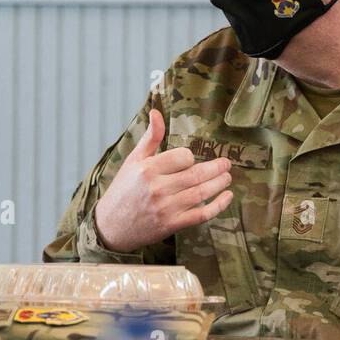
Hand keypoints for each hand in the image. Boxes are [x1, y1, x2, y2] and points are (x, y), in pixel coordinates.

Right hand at [93, 109, 233, 252]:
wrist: (111, 226)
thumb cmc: (123, 190)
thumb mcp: (133, 161)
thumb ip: (150, 138)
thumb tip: (156, 112)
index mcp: (147, 169)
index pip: (182, 157)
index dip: (191, 157)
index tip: (191, 159)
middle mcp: (157, 188)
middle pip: (196, 175)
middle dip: (217, 168)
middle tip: (226, 164)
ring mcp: (166, 208)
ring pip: (201, 193)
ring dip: (220, 184)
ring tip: (227, 177)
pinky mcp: (172, 225)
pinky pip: (201, 215)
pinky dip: (218, 206)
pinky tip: (227, 197)